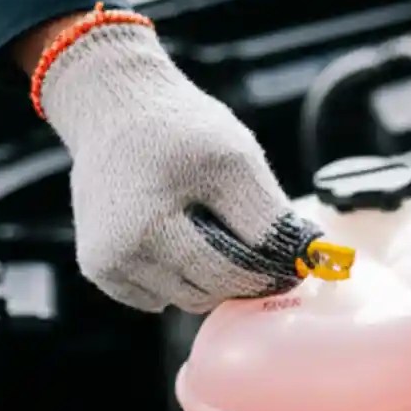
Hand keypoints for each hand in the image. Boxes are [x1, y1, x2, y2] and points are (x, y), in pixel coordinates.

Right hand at [24, 11, 318, 312]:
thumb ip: (270, 214)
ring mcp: (109, 263)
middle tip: (247, 233)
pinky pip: (159, 299)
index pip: (235, 272)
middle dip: (241, 272)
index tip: (294, 256)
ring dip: (208, 277)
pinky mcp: (100, 270)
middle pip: (212, 292)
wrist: (114, 111)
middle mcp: (125, 250)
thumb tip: (310, 260)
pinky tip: (175, 237)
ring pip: (188, 300)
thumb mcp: (236, 158)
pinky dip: (177, 278)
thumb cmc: (180, 130)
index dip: (273, 267)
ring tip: (205, 226)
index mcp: (156, 220)